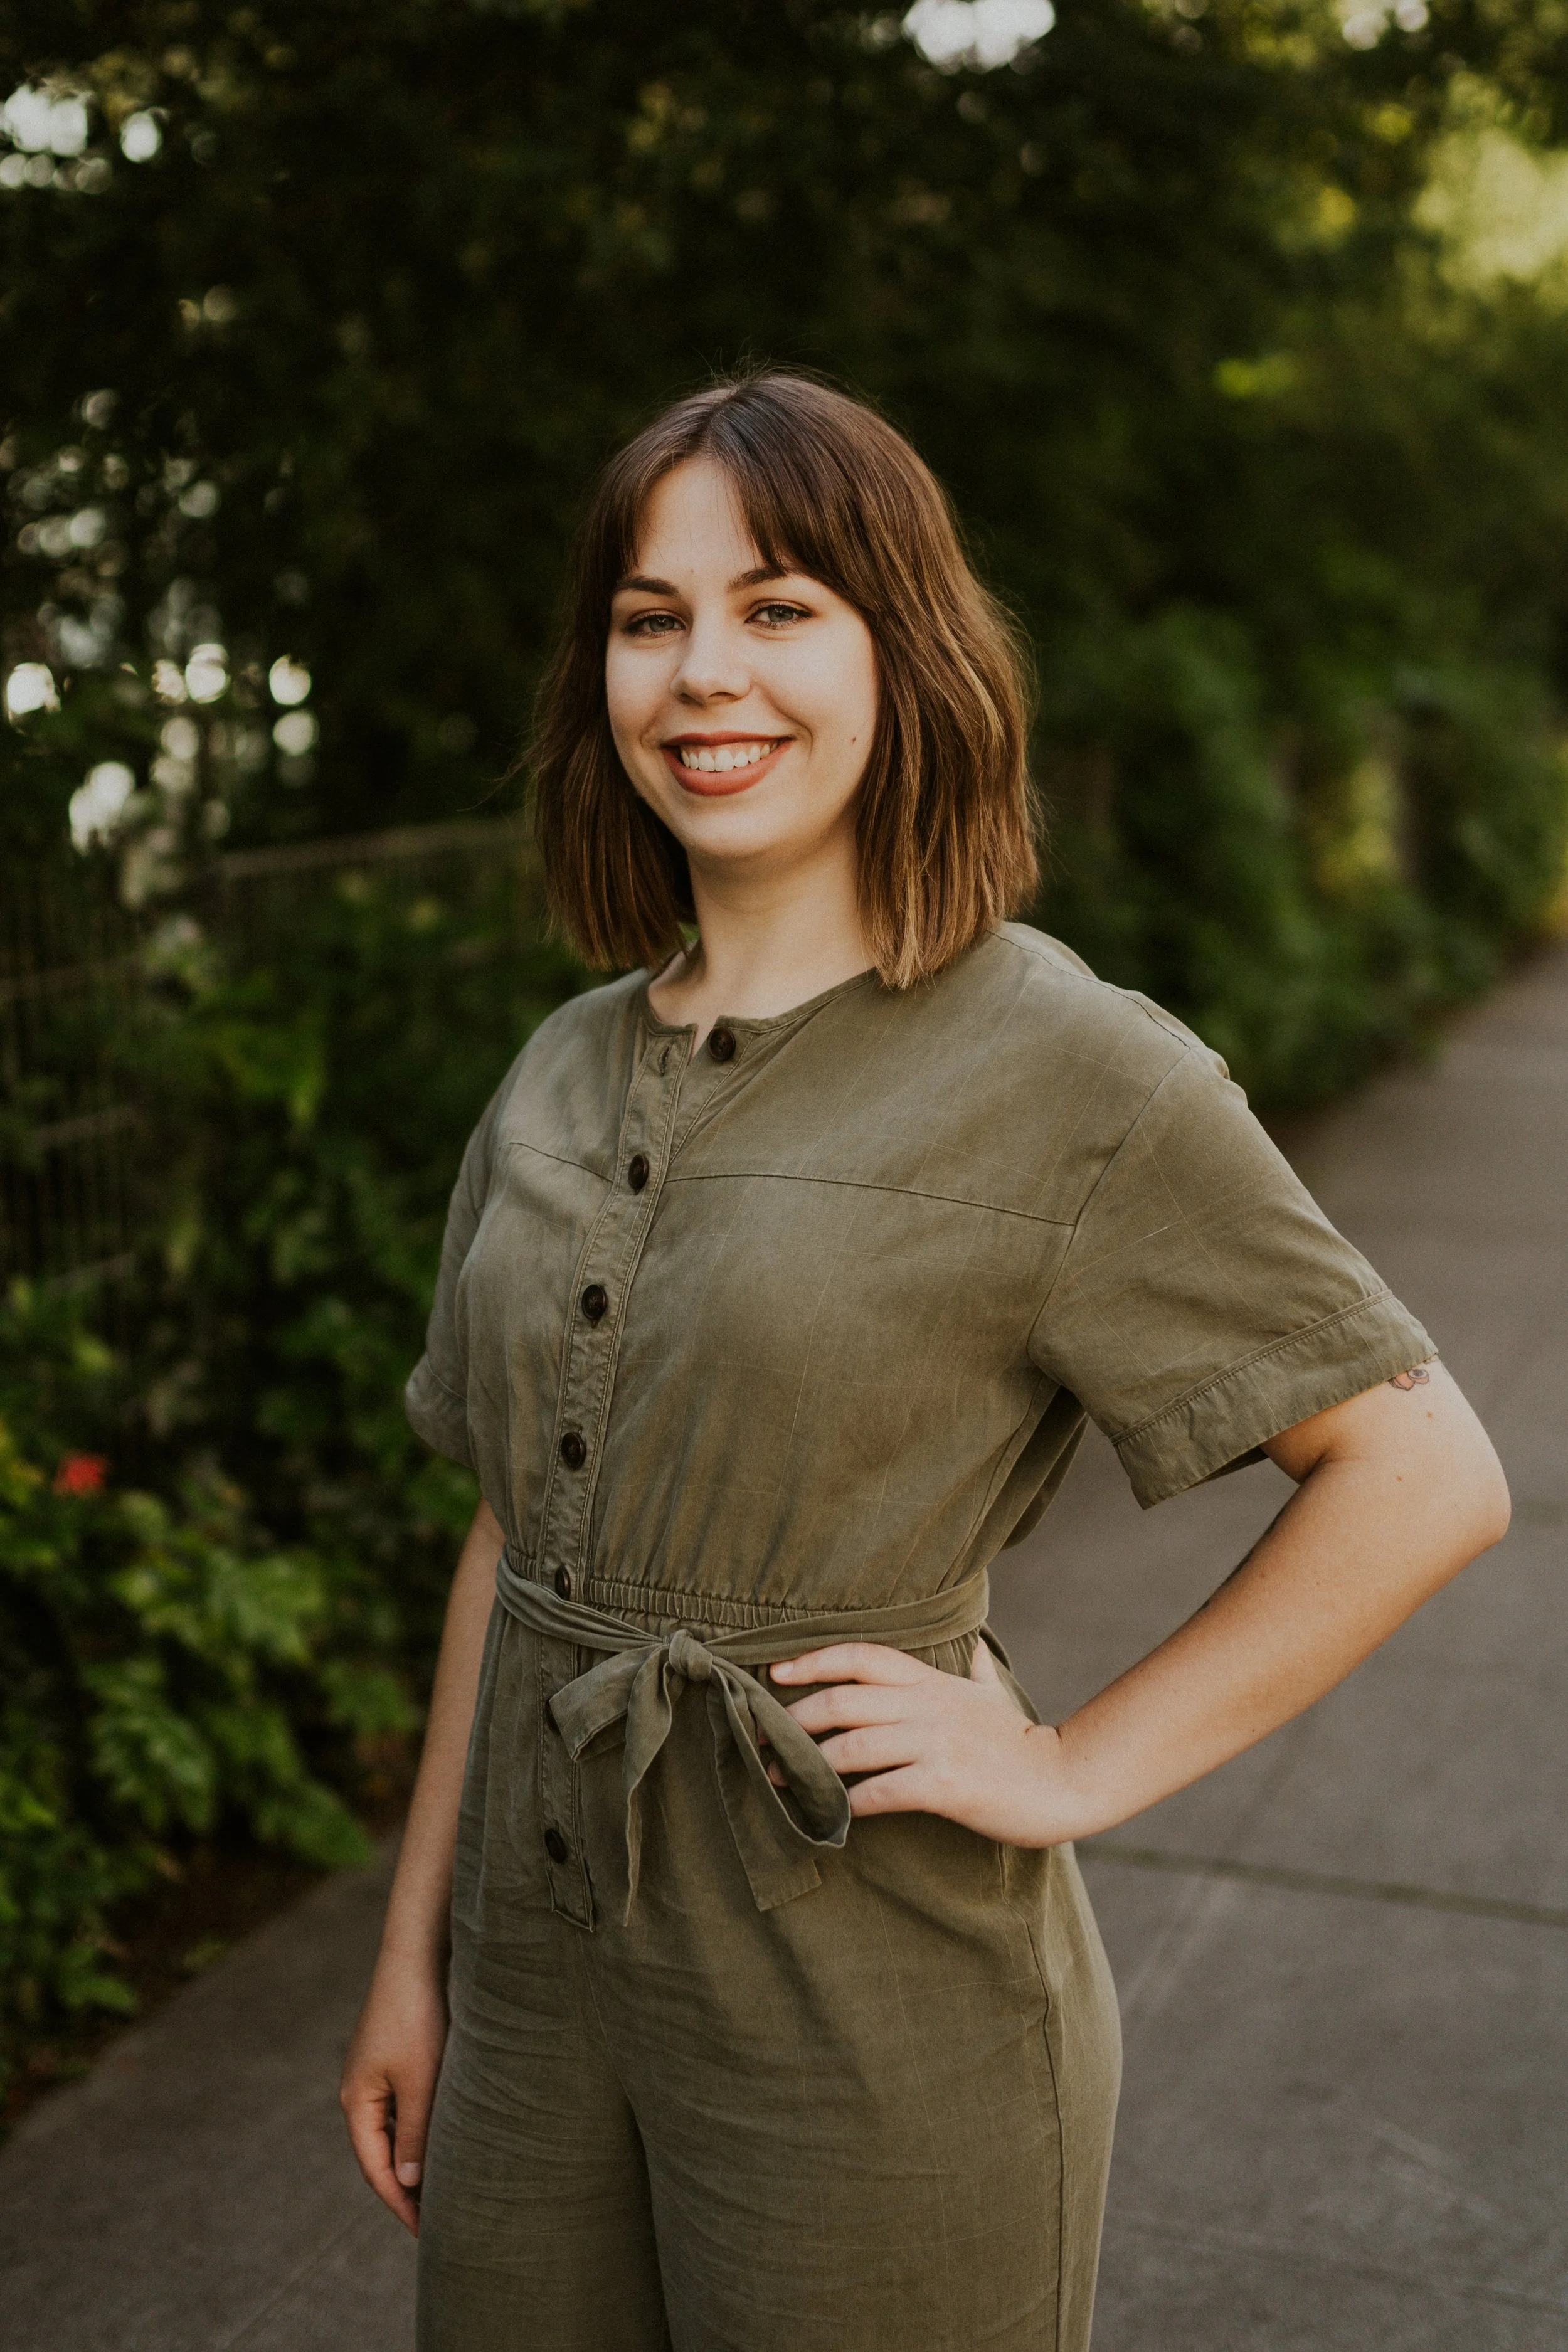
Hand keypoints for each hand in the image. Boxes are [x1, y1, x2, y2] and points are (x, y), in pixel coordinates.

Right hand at [340, 1951, 448, 2234]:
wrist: (415, 1956)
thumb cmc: (417, 2017)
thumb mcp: (420, 2080)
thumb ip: (415, 2132)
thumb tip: (410, 2182)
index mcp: (357, 2103)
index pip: (376, 2169)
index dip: (401, 2203)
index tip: (427, 2232)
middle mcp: (359, 2091)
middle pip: (381, 2153)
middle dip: (407, 2188)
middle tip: (437, 2220)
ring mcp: (374, 2073)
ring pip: (394, 2129)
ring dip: (415, 2157)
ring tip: (446, 2186)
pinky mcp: (392, 2057)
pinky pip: (403, 2106)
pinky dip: (419, 2128)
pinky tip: (444, 2137)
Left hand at [768, 1637, 1077, 1846]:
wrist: (1064, 1780)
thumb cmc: (1022, 1743)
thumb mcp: (994, 1696)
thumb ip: (976, 1673)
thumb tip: (976, 1651)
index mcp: (931, 1682)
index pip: (862, 1656)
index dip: (814, 1660)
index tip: (777, 1673)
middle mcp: (927, 1705)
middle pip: (843, 1701)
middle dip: (794, 1721)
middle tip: (760, 1739)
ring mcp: (935, 1743)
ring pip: (852, 1748)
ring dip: (808, 1766)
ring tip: (778, 1779)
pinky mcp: (944, 1785)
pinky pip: (880, 1792)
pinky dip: (848, 1804)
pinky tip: (829, 1816)